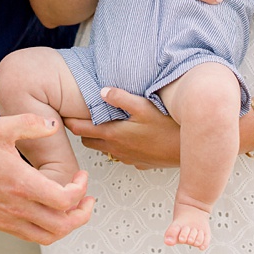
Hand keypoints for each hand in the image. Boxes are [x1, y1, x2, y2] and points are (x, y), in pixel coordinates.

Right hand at [0, 114, 93, 244]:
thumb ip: (31, 123)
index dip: (81, 189)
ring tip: (76, 209)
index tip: (82, 175)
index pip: (64, 200)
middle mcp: (17, 207)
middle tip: (88, 199)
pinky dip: (51, 230)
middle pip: (63, 224)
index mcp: (21, 183)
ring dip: (69, 225)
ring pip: (50, 236)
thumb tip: (53, 125)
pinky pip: (34, 237)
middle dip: (82, 213)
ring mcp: (9, 219)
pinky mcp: (3, 224)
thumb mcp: (1, 127)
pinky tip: (53, 213)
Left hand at [64, 87, 180, 168]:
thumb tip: (102, 90)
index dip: (70, 122)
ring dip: (100, 139)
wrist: (189, 150)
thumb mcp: (145, 107)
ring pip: (105, 149)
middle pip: (89, 141)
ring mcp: (128, 158)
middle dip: (83, 130)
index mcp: (113, 134)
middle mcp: (117, 149)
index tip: (63, 114)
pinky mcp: (140, 162)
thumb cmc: (168, 127)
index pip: (81, 130)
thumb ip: (121, 98)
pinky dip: (118, 146)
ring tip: (104, 124)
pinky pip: (122, 154)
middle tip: (81, 117)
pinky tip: (128, 136)